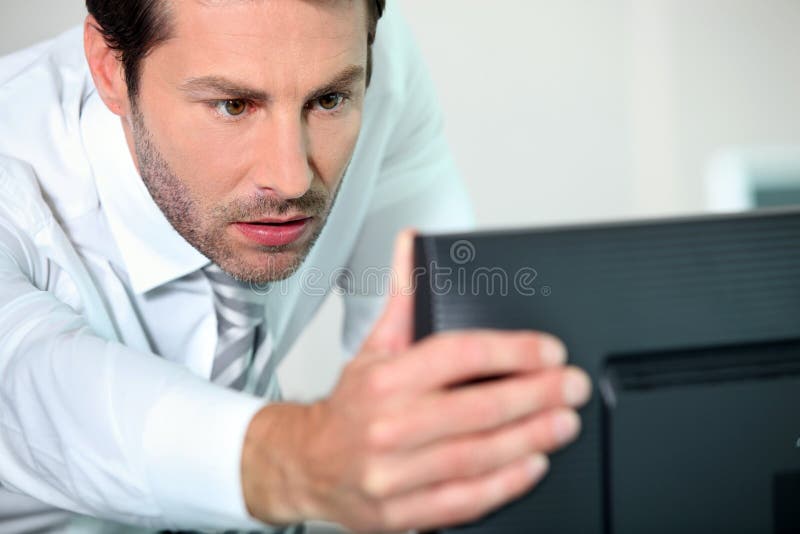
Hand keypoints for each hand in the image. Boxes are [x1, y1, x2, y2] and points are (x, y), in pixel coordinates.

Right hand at [241, 230, 591, 531]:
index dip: (513, 351)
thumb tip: (412, 245)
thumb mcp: (375, 347)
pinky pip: (462, 500)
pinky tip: (533, 464)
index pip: (459, 354)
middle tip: (573, 387)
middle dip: (536, 396)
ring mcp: (393, 472)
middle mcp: (388, 424)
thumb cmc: (352, 405)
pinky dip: (503, 483)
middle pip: (476, 407)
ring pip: (475, 455)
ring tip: (564, 423)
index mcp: (385, 378)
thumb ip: (404, 299)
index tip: (549, 351)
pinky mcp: (401, 511)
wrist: (308, 463)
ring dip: (529, 439)